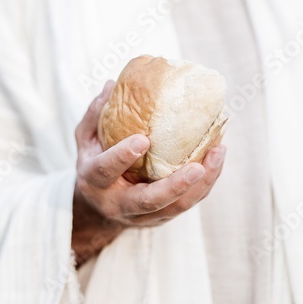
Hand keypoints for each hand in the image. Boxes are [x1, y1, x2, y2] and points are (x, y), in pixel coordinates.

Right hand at [71, 80, 225, 265]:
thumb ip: (95, 116)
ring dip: (200, 184)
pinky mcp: (161, 217)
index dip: (122, 156)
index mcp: (94, 182)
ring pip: (175, 207)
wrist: (97, 211)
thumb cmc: (94, 165)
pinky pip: (188, 203)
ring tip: (217, 154)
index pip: (106, 170)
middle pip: (149, 201)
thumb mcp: (85, 141)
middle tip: (196, 167)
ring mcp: (142, 216)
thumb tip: (111, 86)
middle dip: (175, 186)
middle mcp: (118, 204)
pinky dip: (205, 183)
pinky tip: (216, 158)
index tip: (143, 140)